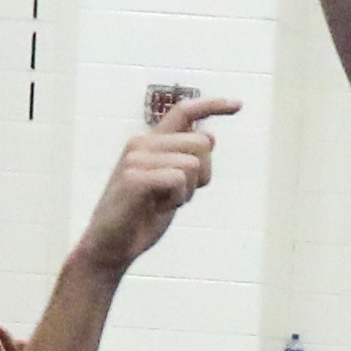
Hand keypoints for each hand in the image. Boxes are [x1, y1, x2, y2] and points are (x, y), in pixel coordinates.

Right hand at [75, 96, 240, 271]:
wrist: (112, 245)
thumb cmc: (143, 215)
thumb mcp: (172, 183)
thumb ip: (186, 158)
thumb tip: (210, 136)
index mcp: (151, 142)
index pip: (184, 112)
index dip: (212, 105)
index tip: (238, 105)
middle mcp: (141, 143)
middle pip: (203, 142)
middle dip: (202, 174)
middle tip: (175, 194)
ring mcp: (135, 159)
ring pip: (193, 163)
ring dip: (186, 191)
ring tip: (161, 202)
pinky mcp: (133, 177)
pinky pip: (178, 179)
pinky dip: (176, 199)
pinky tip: (155, 208)